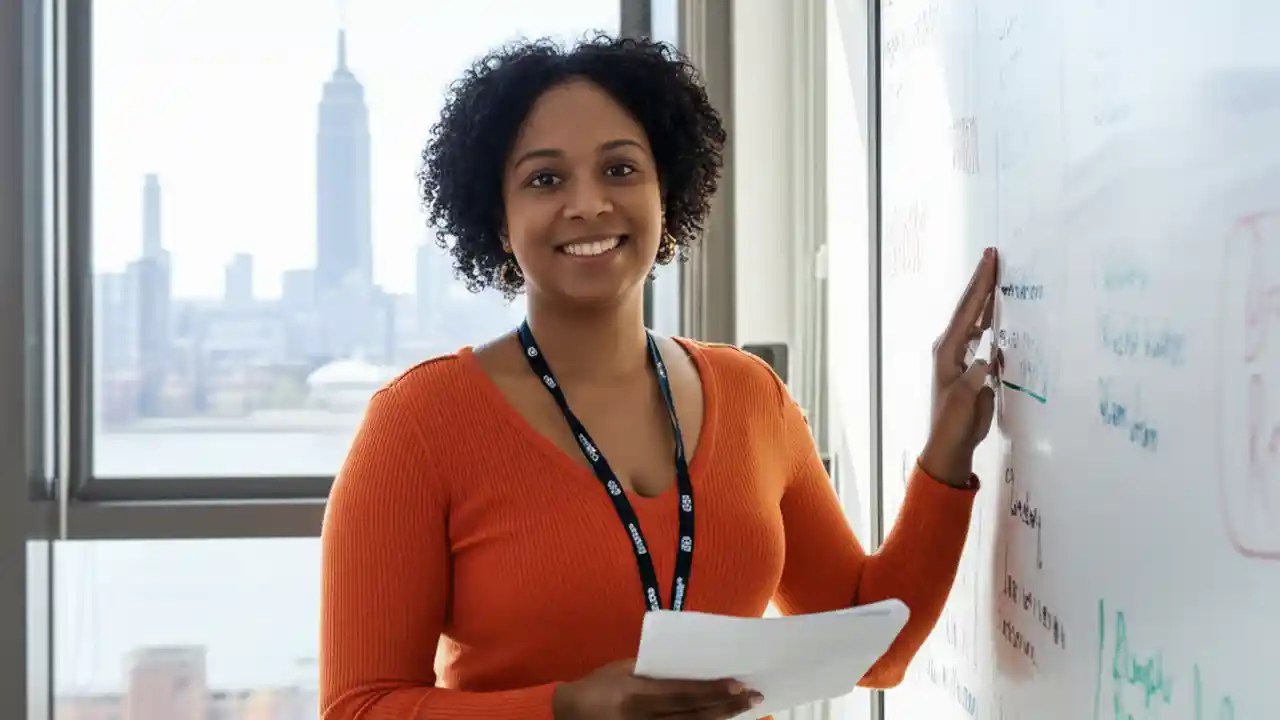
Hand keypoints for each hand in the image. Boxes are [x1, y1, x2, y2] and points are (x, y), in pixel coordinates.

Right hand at [552, 658, 761, 719]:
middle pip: (693, 715)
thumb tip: (690, 668)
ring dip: (719, 719)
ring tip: (743, 710)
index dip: (711, 691)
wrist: (570, 713)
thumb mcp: (623, 668)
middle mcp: (643, 718)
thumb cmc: (599, 684)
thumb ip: (654, 671)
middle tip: (753, 698)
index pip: (682, 693)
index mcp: (637, 694)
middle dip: (725, 707)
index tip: (737, 685)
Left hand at [920, 247, 1000, 485]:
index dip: (980, 284)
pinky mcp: (968, 364)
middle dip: (981, 280)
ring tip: (995, 273)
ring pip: (973, 317)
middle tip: (992, 254)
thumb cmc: (954, 422)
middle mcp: (950, 346)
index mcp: (947, 349)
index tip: (990, 259)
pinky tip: (996, 310)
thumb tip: (988, 356)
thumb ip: (974, 376)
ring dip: (984, 295)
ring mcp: (958, 354)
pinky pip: (979, 333)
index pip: (967, 309)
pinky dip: (988, 317)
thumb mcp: (964, 400)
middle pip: (968, 306)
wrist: (950, 443)